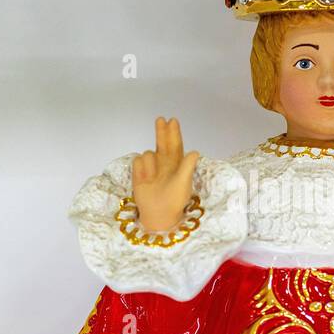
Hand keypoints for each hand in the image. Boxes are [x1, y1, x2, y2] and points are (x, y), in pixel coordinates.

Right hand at [131, 116, 199, 232]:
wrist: (158, 214)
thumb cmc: (174, 200)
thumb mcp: (183, 183)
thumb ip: (187, 167)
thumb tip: (195, 152)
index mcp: (177, 164)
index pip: (176, 144)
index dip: (174, 133)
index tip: (172, 120)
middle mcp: (164, 162)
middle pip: (162, 142)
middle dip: (161, 131)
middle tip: (161, 119)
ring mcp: (152, 167)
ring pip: (148, 153)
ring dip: (150, 164)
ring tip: (152, 178)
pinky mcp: (139, 172)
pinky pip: (138, 161)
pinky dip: (141, 169)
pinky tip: (144, 179)